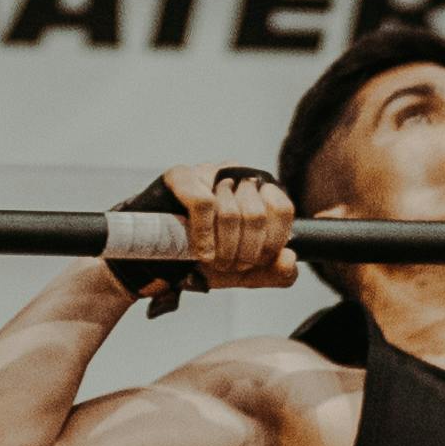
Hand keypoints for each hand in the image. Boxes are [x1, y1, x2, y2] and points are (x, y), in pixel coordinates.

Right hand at [142, 158, 295, 300]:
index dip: (270, 244)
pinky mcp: (180, 176)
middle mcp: (235, 174)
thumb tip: (290, 258)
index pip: (281, 208)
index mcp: (256, 191)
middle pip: (257, 213)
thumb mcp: (244, 273)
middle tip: (227, 265)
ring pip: (232, 210)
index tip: (252, 262)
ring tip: (211, 259)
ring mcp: (207, 172)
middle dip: (243, 252)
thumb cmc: (200, 260)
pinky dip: (204, 236)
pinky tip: (200, 252)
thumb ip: (274, 272)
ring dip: (223, 249)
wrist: (154, 264)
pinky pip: (204, 203)